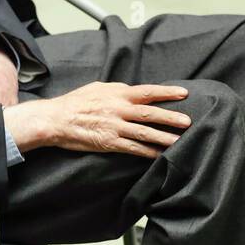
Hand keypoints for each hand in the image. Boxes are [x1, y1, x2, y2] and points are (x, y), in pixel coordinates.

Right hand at [3, 81, 191, 157]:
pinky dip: (147, 152)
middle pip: (151, 113)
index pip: (148, 92)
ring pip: (145, 133)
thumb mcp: (97, 88)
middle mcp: (119, 109)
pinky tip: (159, 156)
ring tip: (180, 141)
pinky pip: (133, 148)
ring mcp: (115, 127)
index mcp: (118, 94)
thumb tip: (132, 90)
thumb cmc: (75, 102)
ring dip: (164, 137)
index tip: (184, 93)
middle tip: (188, 121)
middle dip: (172, 118)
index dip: (167, 93)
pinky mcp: (109, 143)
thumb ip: (117, 89)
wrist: (56, 119)